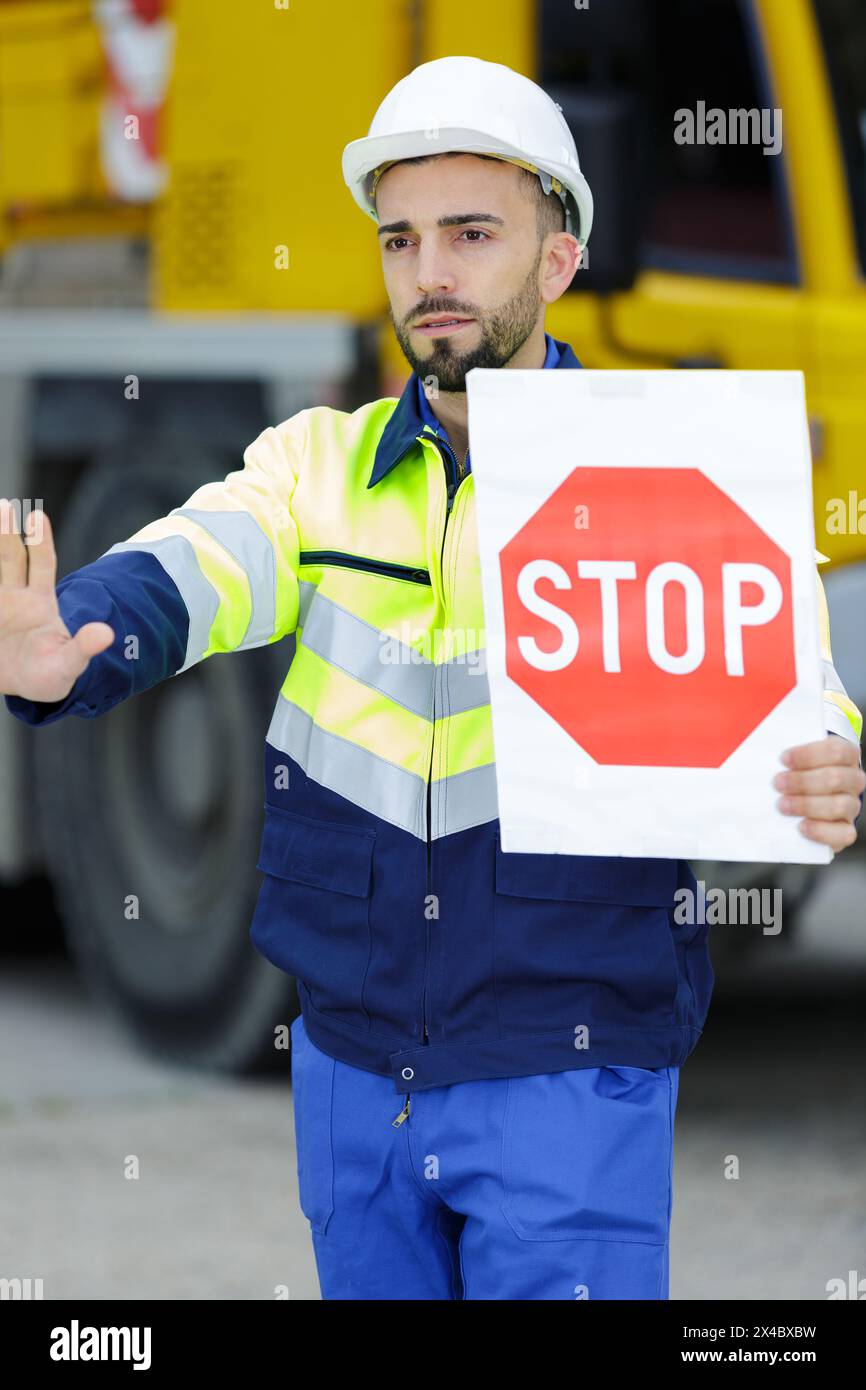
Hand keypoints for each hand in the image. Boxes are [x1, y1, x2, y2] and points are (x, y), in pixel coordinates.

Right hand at [0, 499, 113, 701]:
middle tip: (4, 506)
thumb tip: (106, 633)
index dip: (41, 541)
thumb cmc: (51, 674)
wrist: (24, 686)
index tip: (37, 517)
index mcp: (40, 603)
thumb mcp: (69, 665)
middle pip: (11, 559)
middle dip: (6, 533)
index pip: (42, 565)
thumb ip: (83, 648)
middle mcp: (16, 597)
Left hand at [773, 736, 864, 851]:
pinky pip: (844, 834)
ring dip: (807, 805)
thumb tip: (765, 757)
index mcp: (846, 756)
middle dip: (803, 781)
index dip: (809, 755)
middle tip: (777, 783)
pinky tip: (801, 826)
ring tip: (782, 805)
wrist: (804, 799)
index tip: (783, 759)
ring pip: (840, 805)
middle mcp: (854, 780)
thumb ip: (787, 757)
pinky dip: (821, 831)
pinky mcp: (846, 831)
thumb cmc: (797, 773)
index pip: (836, 751)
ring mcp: (852, 806)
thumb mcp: (794, 759)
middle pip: (836, 778)